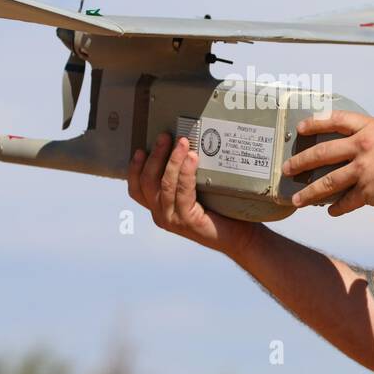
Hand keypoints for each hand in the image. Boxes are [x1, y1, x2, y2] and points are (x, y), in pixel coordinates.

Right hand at [127, 131, 259, 256]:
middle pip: (148, 183)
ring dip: (173, 160)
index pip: (136, 189)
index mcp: (159, 208)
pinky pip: (183, 192)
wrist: (239, 237)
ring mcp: (173, 220)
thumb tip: (185, 145)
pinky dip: (186, 172)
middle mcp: (161, 215)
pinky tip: (192, 159)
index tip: (141, 149)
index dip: (135, 168)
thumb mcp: (195, 193)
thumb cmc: (219, 211)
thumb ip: (184, 178)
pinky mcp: (189, 221)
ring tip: (182, 143)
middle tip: (165, 136)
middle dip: (156, 156)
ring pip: (165, 185)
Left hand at [281, 110, 373, 216]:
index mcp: (370, 129)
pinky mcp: (368, 191)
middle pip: (323, 152)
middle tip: (287, 168)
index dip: (317, 123)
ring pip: (327, 182)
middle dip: (301, 161)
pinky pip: (346, 201)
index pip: (337, 121)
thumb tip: (363, 141)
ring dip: (310, 193)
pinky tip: (331, 211)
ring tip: (297, 200)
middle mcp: (362, 147)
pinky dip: (337, 208)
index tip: (301, 128)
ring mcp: (363, 170)